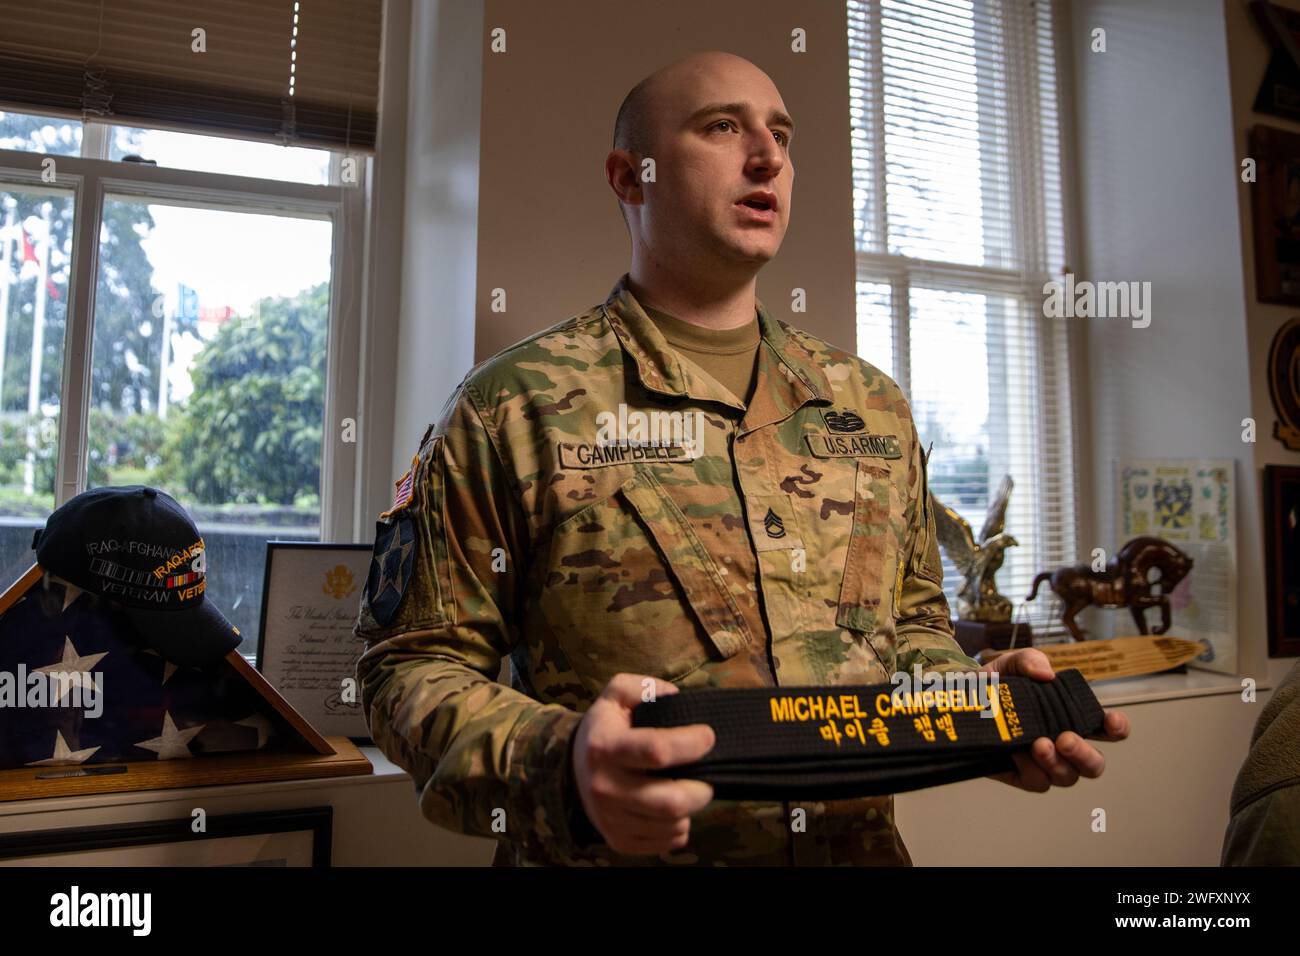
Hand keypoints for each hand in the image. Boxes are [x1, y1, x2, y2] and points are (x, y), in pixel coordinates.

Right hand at [572, 672, 715, 855]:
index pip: (658, 750)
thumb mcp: (617, 695)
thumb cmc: (606, 729)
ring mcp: (611, 819)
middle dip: (701, 789)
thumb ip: (645, 687)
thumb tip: (675, 698)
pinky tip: (671, 809)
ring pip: (673, 824)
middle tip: (706, 776)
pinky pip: (668, 842)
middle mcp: (605, 787)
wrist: (574, 769)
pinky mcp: (619, 841)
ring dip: (690, 808)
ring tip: (685, 789)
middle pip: (672, 802)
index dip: (691, 743)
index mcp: (605, 748)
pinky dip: (679, 826)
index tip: (708, 736)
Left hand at [979, 648, 1128, 791]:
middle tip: (1065, 738)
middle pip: (1093, 764)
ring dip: (1057, 764)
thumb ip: (1031, 661)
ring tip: (1038, 744)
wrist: (958, 698)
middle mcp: (1062, 743)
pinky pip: (1036, 782)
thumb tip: (1047, 674)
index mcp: (1070, 716)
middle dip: (1085, 755)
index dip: (1117, 728)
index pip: (1106, 729)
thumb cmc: (995, 682)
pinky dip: (1032, 770)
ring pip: (1066, 777)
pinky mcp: (1020, 774)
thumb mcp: (1011, 663)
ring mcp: (1043, 762)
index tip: (1111, 722)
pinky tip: (1018, 754)